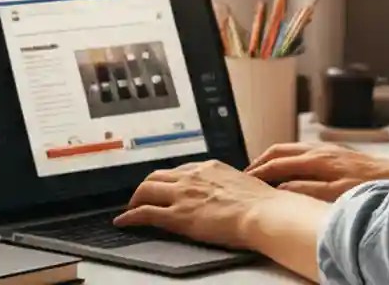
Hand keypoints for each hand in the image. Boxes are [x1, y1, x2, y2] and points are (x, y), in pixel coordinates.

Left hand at [115, 160, 328, 280]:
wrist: (264, 214)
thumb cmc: (263, 204)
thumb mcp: (244, 184)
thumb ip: (230, 185)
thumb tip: (233, 193)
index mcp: (210, 167)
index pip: (180, 169)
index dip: (169, 180)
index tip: (166, 186)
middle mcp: (192, 176)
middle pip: (157, 175)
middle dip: (146, 186)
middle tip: (143, 196)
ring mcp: (183, 195)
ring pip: (146, 190)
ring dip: (135, 199)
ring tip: (131, 208)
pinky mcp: (178, 215)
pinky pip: (145, 213)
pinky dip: (130, 217)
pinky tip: (124, 221)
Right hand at [246, 142, 388, 201]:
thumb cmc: (368, 187)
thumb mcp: (335, 194)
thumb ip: (306, 189)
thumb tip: (282, 186)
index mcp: (316, 159)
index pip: (278, 163)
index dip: (259, 172)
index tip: (245, 180)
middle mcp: (319, 149)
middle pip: (281, 149)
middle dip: (261, 160)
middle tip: (246, 173)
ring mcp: (327, 148)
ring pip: (291, 147)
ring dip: (273, 157)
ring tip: (263, 169)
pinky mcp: (335, 152)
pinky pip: (302, 150)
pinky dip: (288, 156)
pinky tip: (289, 167)